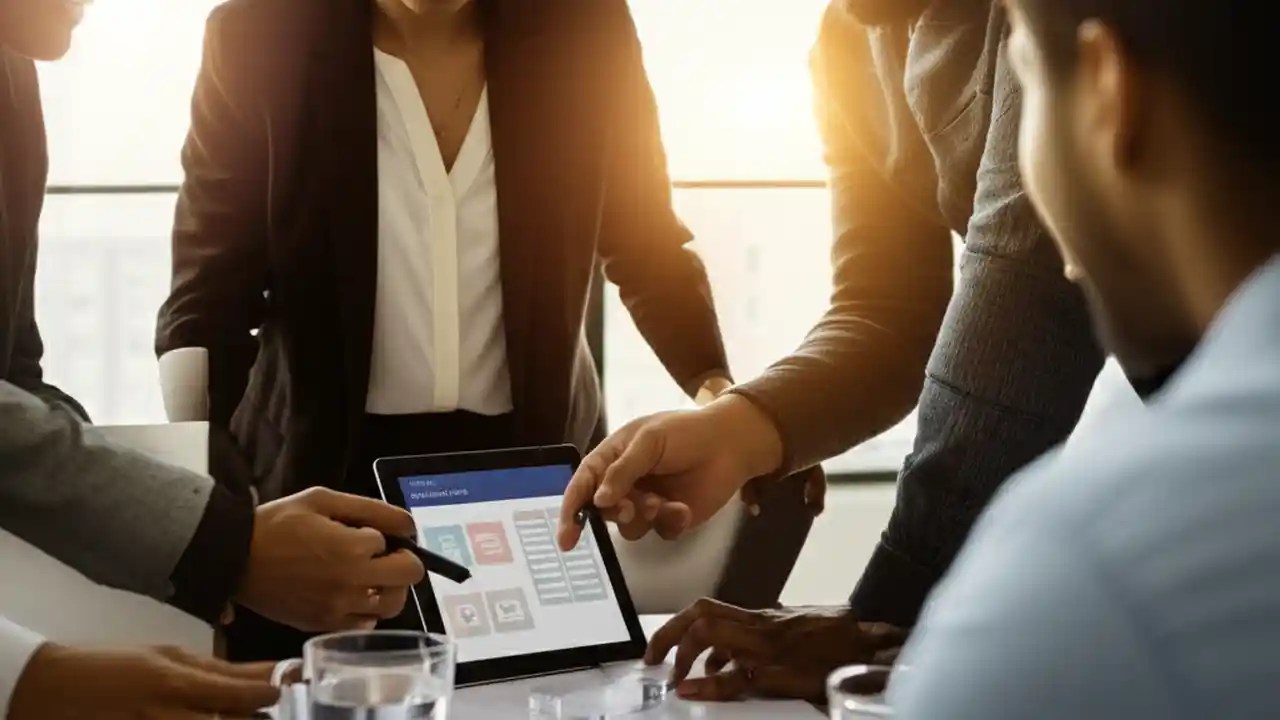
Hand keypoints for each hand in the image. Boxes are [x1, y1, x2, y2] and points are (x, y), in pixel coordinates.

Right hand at [8, 644, 277, 719]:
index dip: (271, 692)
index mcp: (175, 681)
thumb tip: (266, 672)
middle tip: (277, 710)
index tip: (288, 687)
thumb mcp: (166, 656)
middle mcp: (166, 713)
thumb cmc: (114, 667)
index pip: (240, 692)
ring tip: (243, 715)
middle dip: (255, 716)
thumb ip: (217, 668)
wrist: (50, 691)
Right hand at [236, 487, 424, 631]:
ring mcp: (340, 608)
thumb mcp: (322, 500)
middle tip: (377, 555)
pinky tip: (349, 594)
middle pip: (409, 576)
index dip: (380, 535)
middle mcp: (353, 582)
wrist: (235, 558)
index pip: (396, 543)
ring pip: (392, 604)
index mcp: (353, 548)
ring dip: (387, 587)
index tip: (360, 532)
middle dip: (400, 561)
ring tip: (365, 575)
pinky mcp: (325, 625)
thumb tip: (410, 525)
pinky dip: (366, 609)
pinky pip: (366, 623)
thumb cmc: (277, 523)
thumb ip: (372, 509)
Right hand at [557, 394, 783, 550]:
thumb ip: (622, 470)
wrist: (731, 444)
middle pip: (604, 511)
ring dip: (645, 517)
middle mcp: (626, 483)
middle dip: (617, 512)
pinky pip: (660, 533)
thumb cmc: (686, 432)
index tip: (566, 538)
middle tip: (632, 508)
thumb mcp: (649, 441)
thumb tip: (597, 500)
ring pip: (631, 528)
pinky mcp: (671, 518)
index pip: (582, 486)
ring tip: (664, 502)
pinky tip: (683, 508)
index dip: (571, 511)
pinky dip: (671, 523)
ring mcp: (647, 502)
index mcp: (613, 458)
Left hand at [645, 598, 906, 701]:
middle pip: (701, 615)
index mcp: (761, 618)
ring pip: (712, 632)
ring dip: (683, 653)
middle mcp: (759, 627)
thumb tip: (730, 658)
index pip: (708, 609)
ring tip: (671, 675)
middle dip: (669, 634)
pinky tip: (691, 690)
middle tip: (652, 657)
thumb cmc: (836, 639)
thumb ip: (762, 638)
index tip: (661, 644)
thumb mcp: (794, 631)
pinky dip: (708, 684)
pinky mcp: (780, 671)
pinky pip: (736, 677)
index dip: (677, 624)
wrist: (870, 642)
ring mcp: (767, 647)